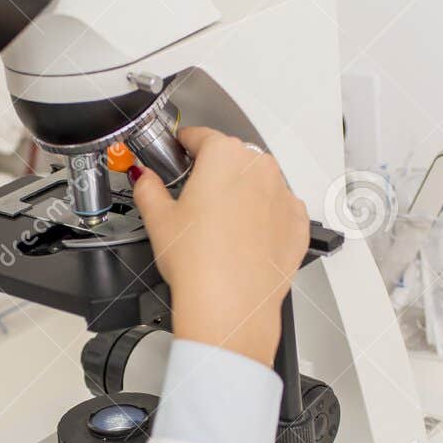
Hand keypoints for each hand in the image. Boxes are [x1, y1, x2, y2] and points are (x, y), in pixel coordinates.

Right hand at [131, 127, 309, 365]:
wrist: (231, 306)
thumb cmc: (200, 264)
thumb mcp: (158, 219)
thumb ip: (148, 188)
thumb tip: (145, 180)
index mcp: (225, 156)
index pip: (201, 136)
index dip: (185, 144)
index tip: (180, 151)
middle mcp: (260, 169)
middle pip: (232, 158)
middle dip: (214, 173)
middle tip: (194, 202)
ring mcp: (283, 196)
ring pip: (257, 184)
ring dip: (240, 195)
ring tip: (218, 227)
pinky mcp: (296, 224)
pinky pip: (278, 210)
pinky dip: (263, 218)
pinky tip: (242, 240)